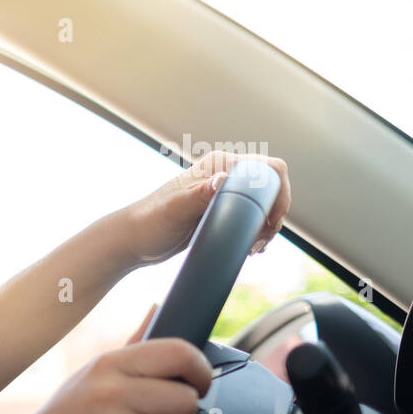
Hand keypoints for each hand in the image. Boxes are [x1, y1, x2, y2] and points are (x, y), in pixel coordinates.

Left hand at [121, 150, 291, 267]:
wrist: (132, 242)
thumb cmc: (148, 223)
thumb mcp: (175, 210)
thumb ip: (199, 194)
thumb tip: (223, 180)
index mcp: (218, 165)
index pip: (269, 169)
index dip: (279, 194)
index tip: (270, 222)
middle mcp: (224, 175)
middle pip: (271, 187)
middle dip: (274, 214)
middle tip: (260, 241)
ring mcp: (224, 194)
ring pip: (264, 204)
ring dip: (267, 226)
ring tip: (254, 247)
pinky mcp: (221, 211)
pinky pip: (252, 216)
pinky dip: (257, 231)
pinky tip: (250, 246)